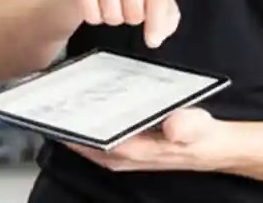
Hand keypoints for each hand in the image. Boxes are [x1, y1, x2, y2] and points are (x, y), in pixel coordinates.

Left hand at [66, 107, 223, 172]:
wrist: (215, 147)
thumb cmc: (205, 138)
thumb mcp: (201, 129)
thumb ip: (187, 127)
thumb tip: (173, 127)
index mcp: (137, 152)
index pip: (95, 145)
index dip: (73, 134)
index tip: (53, 119)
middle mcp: (127, 156)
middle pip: (87, 145)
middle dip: (67, 128)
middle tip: (48, 106)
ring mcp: (128, 153)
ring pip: (92, 143)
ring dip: (76, 128)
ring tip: (58, 106)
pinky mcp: (132, 147)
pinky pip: (102, 138)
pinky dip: (90, 126)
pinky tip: (86, 110)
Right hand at [71, 0, 179, 47]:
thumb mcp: (155, 2)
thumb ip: (167, 20)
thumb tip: (156, 35)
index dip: (156, 24)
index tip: (152, 41)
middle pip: (134, 11)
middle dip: (132, 18)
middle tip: (128, 9)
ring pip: (112, 14)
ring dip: (113, 18)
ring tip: (113, 5)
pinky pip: (91, 14)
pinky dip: (94, 17)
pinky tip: (97, 4)